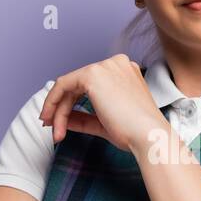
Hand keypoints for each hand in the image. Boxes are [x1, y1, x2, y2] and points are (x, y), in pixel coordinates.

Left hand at [38, 53, 168, 152]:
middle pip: (77, 85)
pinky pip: (63, 86)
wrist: (147, 136)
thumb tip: (62, 119)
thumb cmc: (135, 132)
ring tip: (56, 133)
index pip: (90, 85)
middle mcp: (115, 64)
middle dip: (61, 108)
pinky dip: (54, 103)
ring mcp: (105, 67)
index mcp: (124, 72)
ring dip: (58, 111)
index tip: (60, 122)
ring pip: (69, 86)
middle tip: (53, 129)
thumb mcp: (104, 122)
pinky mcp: (93, 75)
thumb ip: (83, 117)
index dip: (71, 103)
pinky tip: (53, 121)